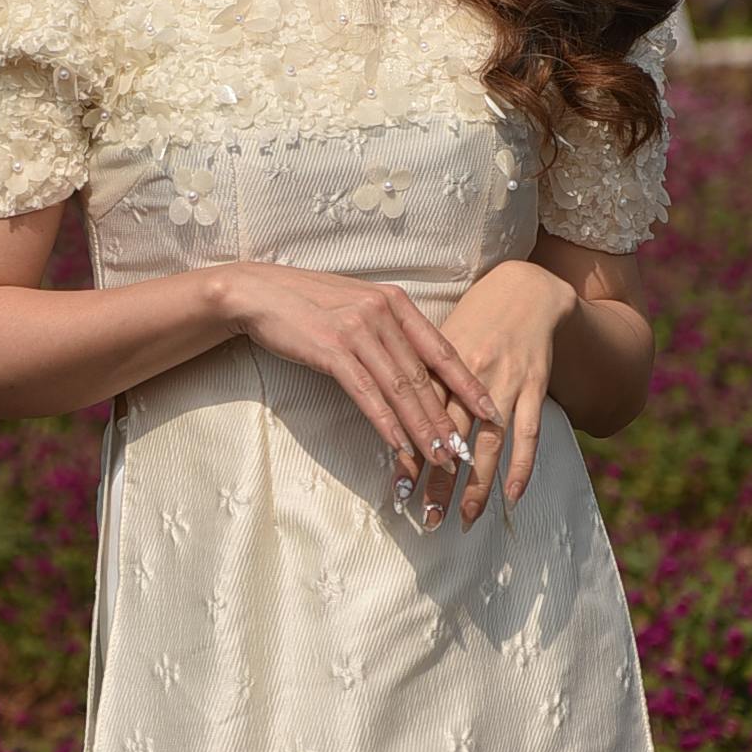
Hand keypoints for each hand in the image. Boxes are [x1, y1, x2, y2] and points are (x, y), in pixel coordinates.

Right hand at [215, 262, 507, 496]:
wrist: (260, 293)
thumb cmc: (310, 304)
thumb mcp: (360, 306)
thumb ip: (390, 331)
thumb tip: (418, 370)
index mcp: (397, 302)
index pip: (443, 350)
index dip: (469, 385)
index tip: (491, 412)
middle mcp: (383, 313)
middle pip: (424, 377)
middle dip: (447, 420)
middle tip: (466, 452)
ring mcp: (359, 330)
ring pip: (400, 389)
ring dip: (422, 428)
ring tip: (439, 458)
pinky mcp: (332, 348)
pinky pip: (367, 393)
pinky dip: (386, 423)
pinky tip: (399, 446)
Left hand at [412, 259, 577, 532]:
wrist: (524, 291)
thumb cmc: (472, 321)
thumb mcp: (437, 342)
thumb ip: (415, 378)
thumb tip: (386, 416)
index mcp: (438, 363)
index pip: (419, 418)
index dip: (410, 454)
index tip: (399, 489)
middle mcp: (469, 375)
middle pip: (450, 436)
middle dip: (439, 480)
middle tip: (426, 517)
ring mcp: (505, 382)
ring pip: (488, 441)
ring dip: (478, 484)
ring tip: (464, 517)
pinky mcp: (534, 385)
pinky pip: (529, 432)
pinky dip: (522, 465)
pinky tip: (512, 495)